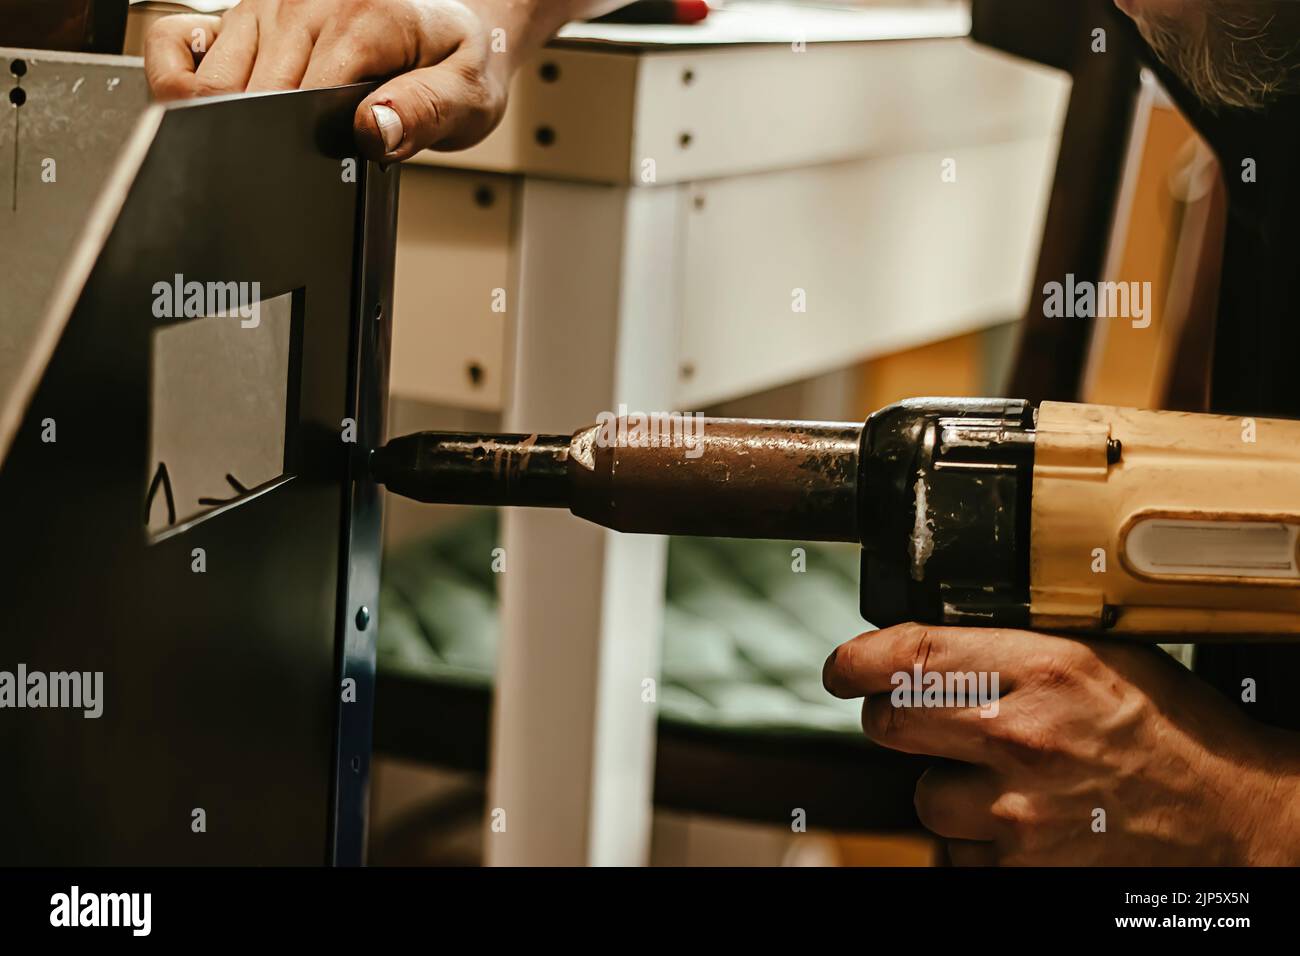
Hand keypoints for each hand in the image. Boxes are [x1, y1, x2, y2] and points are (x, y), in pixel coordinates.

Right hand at [144, 0, 572, 160]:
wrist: (457, 20)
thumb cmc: (459, 58)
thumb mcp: (467, 96)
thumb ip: (425, 114)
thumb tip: (373, 131)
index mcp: (361, 18)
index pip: (297, 100)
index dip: (302, 146)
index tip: (319, 166)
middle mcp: (306, 2)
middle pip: (241, 97)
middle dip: (263, 142)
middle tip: (303, 158)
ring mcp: (268, 5)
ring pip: (204, 81)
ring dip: (223, 118)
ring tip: (272, 134)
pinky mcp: (246, 10)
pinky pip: (178, 40)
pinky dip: (182, 76)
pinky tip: (221, 101)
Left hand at [823, 623, 1299, 864]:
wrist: (1238, 823)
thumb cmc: (1174, 735)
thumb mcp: (1099, 658)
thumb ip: (1013, 647)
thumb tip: (930, 644)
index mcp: (1042, 670)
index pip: (910, 654)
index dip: (857, 660)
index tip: (844, 667)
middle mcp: (1021, 739)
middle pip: (891, 723)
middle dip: (895, 718)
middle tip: (922, 721)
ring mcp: (1018, 815)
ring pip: (925, 798)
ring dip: (950, 791)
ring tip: (1009, 785)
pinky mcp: (1022, 874)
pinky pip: (960, 856)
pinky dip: (981, 844)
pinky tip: (1027, 826)